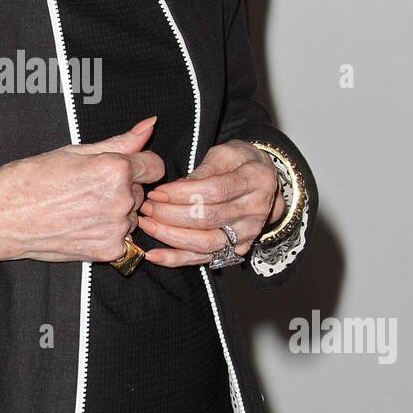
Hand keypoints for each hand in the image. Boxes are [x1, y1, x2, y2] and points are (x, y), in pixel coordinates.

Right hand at [0, 116, 164, 265]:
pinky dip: (106, 232)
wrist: (0, 219)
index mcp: (115, 169)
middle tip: (84, 189)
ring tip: (79, 208)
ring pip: (131, 215)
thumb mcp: (74, 152)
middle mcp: (121, 200)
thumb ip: (120, 142)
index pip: (154, 165)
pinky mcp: (108, 251)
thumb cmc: (29, 180)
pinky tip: (80, 226)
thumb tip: (149, 126)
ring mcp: (116, 228)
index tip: (118, 168)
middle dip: (121, 188)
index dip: (137, 164)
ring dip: (115, 212)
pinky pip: (122, 238)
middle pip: (140, 191)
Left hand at [135, 140, 283, 266]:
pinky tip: (154, 255)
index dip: (182, 193)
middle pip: (208, 219)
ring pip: (205, 243)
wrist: (266, 181)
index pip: (214, 191)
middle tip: (147, 206)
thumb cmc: (240, 161)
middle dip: (171, 214)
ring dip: (170, 236)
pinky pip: (203, 258)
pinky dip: (177, 259)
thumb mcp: (225, 153)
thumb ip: (204, 169)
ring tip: (147, 224)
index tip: (158, 192)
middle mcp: (255, 210)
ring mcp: (247, 233)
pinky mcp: (235, 248)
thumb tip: (176, 188)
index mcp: (255, 180)